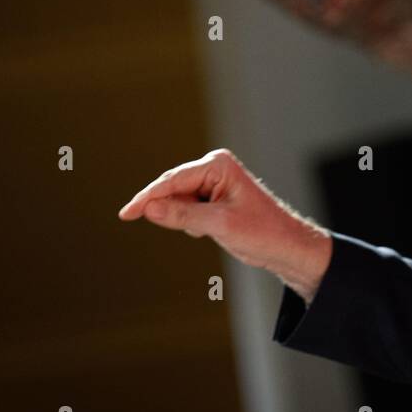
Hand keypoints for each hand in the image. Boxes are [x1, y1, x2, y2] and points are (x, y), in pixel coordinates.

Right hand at [118, 149, 331, 301]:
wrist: (286, 246)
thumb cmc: (262, 232)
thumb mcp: (219, 225)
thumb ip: (183, 216)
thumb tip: (149, 209)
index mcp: (217, 165)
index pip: (172, 180)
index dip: (147, 198)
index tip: (125, 214)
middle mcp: (214, 168)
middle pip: (172, 190)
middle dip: (171, 212)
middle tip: (196, 230)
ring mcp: (213, 183)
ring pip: (177, 203)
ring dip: (186, 221)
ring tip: (214, 231)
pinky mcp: (212, 199)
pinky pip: (187, 211)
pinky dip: (192, 225)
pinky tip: (214, 231)